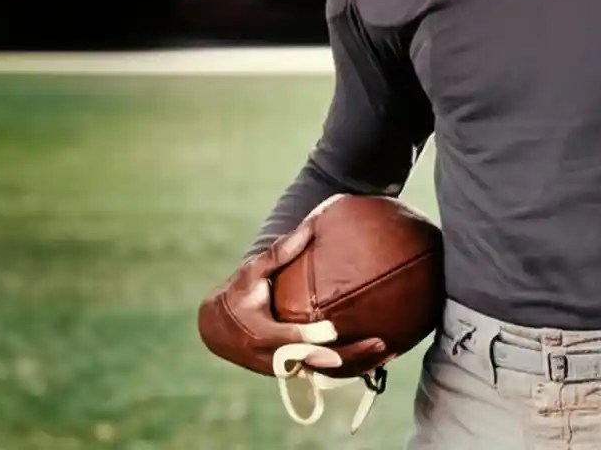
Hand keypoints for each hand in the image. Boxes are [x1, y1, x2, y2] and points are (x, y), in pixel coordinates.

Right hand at [196, 212, 391, 376]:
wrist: (216, 329)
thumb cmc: (237, 294)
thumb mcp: (250, 272)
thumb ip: (277, 253)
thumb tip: (307, 227)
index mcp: (259, 333)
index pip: (287, 339)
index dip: (308, 337)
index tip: (332, 330)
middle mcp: (272, 356)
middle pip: (313, 360)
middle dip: (345, 355)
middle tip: (378, 344)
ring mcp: (282, 368)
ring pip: (321, 371)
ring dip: (352, 365)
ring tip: (385, 353)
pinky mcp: (290, 371)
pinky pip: (320, 372)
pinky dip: (345, 368)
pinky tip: (373, 359)